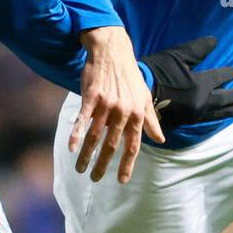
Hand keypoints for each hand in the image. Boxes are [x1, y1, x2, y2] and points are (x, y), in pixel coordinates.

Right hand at [70, 26, 165, 183]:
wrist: (113, 52)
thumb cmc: (129, 77)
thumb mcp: (145, 98)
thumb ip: (151, 120)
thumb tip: (160, 139)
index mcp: (137, 114)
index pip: (133, 145)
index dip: (127, 164)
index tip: (121, 180)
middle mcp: (123, 111)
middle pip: (112, 145)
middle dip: (103, 165)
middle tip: (95, 178)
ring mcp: (107, 104)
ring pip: (95, 135)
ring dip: (86, 155)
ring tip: (80, 169)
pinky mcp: (92, 96)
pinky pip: (83, 119)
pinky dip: (76, 134)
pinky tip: (71, 148)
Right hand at [141, 36, 232, 128]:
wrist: (137, 95)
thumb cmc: (156, 72)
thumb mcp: (177, 56)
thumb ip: (197, 49)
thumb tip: (214, 40)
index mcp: (201, 85)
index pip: (221, 77)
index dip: (229, 73)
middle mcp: (201, 102)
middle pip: (224, 99)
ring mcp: (193, 114)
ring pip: (217, 113)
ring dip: (229, 109)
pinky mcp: (184, 122)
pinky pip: (205, 120)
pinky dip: (214, 118)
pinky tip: (215, 117)